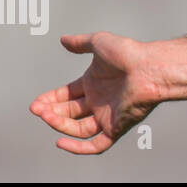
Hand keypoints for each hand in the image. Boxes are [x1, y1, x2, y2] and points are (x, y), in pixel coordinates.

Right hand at [29, 32, 162, 154]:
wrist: (150, 68)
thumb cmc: (129, 53)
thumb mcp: (99, 42)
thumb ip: (80, 42)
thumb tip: (63, 39)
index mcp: (94, 83)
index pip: (66, 96)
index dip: (50, 100)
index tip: (36, 103)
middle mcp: (100, 101)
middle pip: (69, 113)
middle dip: (51, 112)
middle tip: (37, 109)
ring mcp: (108, 115)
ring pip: (78, 129)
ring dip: (59, 125)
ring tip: (46, 116)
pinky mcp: (117, 128)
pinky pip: (96, 145)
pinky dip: (78, 147)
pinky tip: (61, 141)